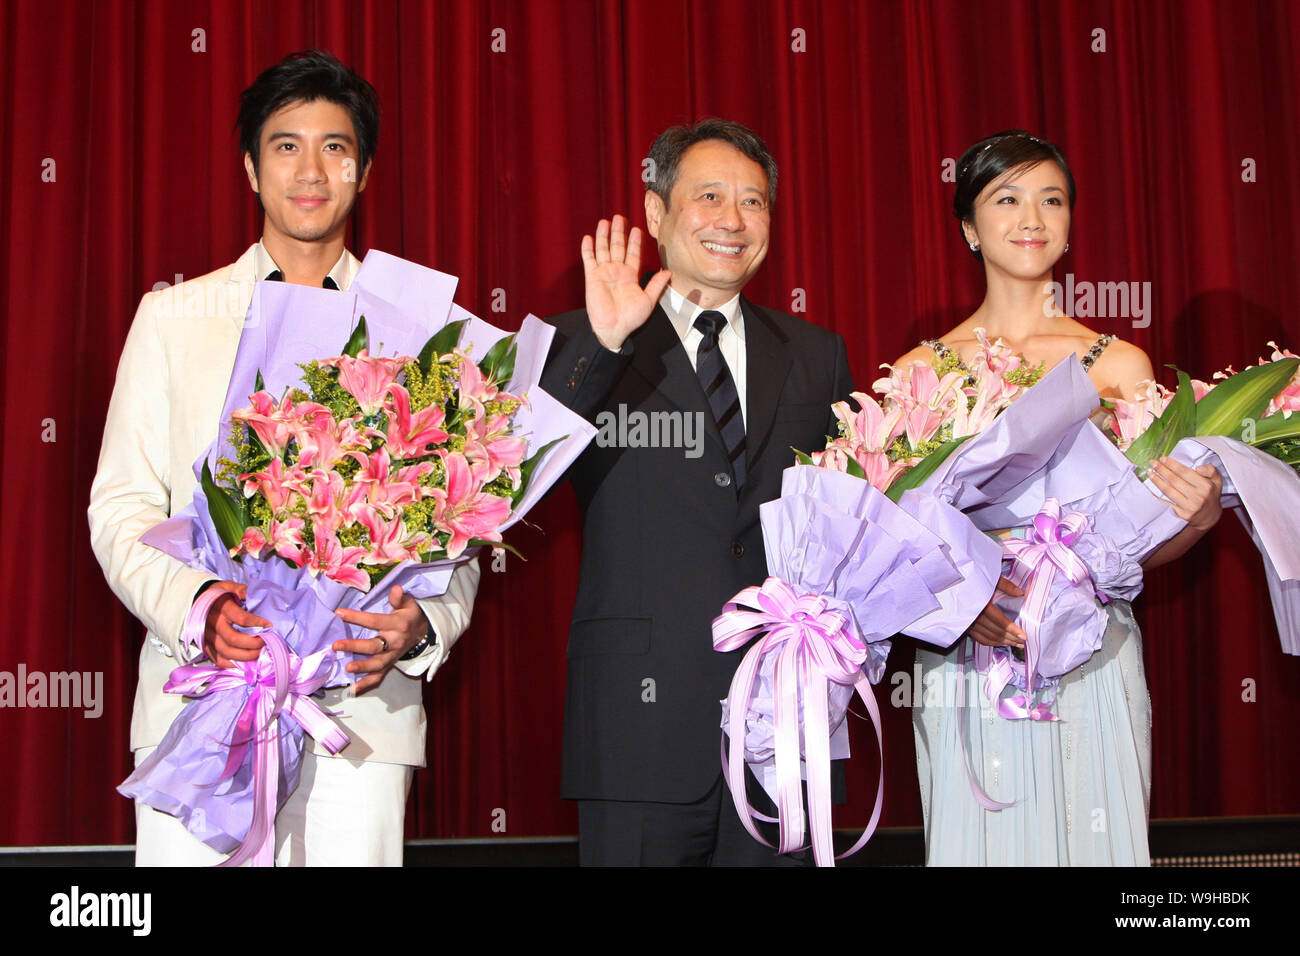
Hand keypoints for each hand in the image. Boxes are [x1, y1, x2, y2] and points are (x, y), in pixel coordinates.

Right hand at [202, 581, 269, 667]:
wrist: (196, 602)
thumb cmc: (217, 596)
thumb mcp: (228, 587)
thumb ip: (242, 590)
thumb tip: (257, 594)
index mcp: (221, 607)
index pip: (241, 618)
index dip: (257, 623)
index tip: (269, 625)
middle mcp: (213, 623)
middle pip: (233, 639)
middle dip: (253, 643)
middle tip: (265, 642)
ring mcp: (208, 637)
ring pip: (226, 652)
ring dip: (245, 656)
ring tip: (258, 653)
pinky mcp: (206, 646)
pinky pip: (218, 660)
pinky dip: (232, 664)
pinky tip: (244, 661)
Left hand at [332, 585, 428, 695]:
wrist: (422, 632)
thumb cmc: (410, 615)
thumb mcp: (408, 604)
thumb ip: (400, 598)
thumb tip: (396, 589)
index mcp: (398, 625)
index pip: (375, 621)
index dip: (357, 617)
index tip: (339, 613)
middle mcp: (396, 642)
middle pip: (375, 647)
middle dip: (355, 647)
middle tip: (336, 645)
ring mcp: (393, 656)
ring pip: (377, 664)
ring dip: (362, 667)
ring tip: (347, 668)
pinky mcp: (390, 665)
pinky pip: (379, 677)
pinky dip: (366, 684)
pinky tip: (353, 690)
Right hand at [582, 214, 670, 350]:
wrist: (614, 328)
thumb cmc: (631, 318)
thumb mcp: (648, 300)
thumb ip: (657, 285)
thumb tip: (669, 272)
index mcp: (630, 275)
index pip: (633, 253)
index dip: (634, 241)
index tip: (637, 229)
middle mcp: (616, 271)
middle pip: (618, 247)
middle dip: (619, 232)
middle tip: (620, 217)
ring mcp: (604, 273)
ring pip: (603, 249)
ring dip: (604, 235)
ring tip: (605, 221)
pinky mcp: (592, 277)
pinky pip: (589, 260)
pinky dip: (588, 249)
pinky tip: (588, 237)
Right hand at [968, 577, 1026, 648]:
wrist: (949, 583)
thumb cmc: (968, 579)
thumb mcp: (988, 577)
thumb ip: (1005, 586)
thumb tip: (1020, 593)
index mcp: (981, 604)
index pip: (1000, 621)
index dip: (1013, 630)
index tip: (1023, 635)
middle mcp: (973, 616)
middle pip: (996, 631)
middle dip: (1011, 638)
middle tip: (1023, 641)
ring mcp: (968, 622)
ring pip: (988, 637)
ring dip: (1003, 642)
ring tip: (1015, 644)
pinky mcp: (964, 625)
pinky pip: (979, 638)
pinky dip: (991, 642)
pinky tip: (1000, 642)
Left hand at [1148, 456, 1222, 531]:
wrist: (1210, 516)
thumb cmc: (1211, 495)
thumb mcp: (1217, 480)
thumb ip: (1210, 470)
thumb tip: (1198, 468)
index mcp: (1206, 486)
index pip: (1185, 472)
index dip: (1172, 465)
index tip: (1163, 459)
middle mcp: (1197, 496)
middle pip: (1174, 480)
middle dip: (1161, 470)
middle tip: (1153, 463)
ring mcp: (1189, 506)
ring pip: (1168, 491)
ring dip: (1157, 481)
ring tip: (1150, 473)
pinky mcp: (1182, 513)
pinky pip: (1167, 501)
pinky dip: (1158, 493)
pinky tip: (1152, 486)